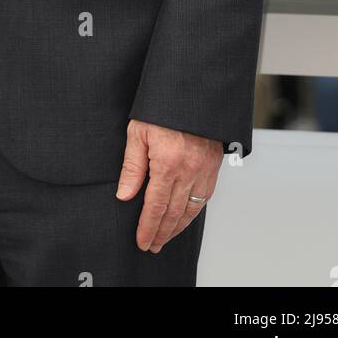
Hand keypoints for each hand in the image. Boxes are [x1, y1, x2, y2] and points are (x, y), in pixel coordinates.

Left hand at [116, 119, 222, 252]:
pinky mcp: (213, 166)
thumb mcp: (138, 132)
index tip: (142, 241)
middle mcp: (189, 170)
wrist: (192, 91)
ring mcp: (204, 170)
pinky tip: (184, 218)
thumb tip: (124, 195)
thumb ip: (132, 166)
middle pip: (174, 213)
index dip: (148, 227)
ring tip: (165, 238)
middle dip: (161, 233)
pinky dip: (194, 212)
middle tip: (152, 246)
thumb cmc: (162, 108)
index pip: (156, 206)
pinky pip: (205, 196)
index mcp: (168, 163)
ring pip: (191, 209)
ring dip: (178, 227)